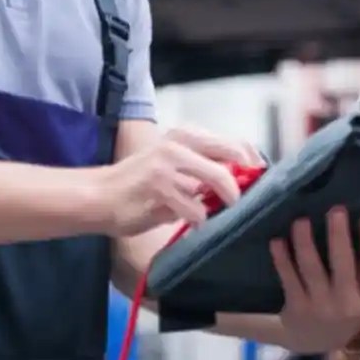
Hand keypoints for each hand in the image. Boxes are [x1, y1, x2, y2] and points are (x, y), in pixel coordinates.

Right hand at [98, 126, 262, 236]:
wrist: (100, 195)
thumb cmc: (140, 184)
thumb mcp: (175, 166)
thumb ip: (204, 169)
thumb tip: (243, 179)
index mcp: (187, 134)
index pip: (236, 143)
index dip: (253, 165)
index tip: (259, 185)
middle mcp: (180, 141)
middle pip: (233, 155)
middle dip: (245, 181)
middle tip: (244, 203)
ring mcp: (170, 162)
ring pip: (219, 179)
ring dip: (225, 202)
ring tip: (218, 214)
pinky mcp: (160, 185)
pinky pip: (196, 208)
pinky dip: (199, 220)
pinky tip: (191, 224)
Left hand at [270, 208, 359, 352]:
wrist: (316, 338)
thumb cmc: (352, 303)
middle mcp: (349, 303)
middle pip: (342, 263)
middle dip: (339, 235)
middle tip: (335, 209)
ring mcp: (320, 306)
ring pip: (312, 268)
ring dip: (305, 242)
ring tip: (301, 220)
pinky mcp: (296, 308)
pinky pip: (288, 278)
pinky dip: (282, 258)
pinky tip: (278, 240)